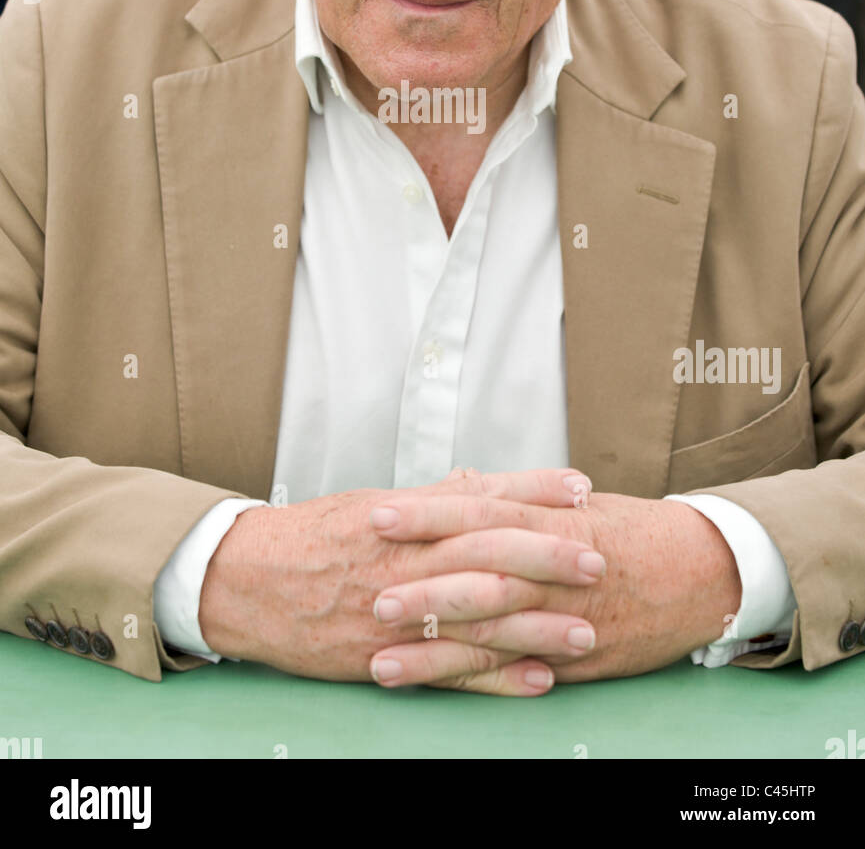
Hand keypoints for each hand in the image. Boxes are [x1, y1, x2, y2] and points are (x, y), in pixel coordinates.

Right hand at [198, 467, 602, 694]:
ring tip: (587, 630)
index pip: (480, 500)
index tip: (578, 488)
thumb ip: (430, 499)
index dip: (531, 493)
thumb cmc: (309, 538)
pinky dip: (496, 678)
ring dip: (537, 627)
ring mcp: (398, 614)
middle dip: (548, 558)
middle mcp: (406, 564)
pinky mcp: (386, 656)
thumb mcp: (371, 506)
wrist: (245, 582)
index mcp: (405, 519)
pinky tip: (537, 679)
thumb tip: (477, 480)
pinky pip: (450, 671)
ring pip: (478, 620)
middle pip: (488, 557)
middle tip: (598, 557)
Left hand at [371, 492, 741, 689]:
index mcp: (551, 518)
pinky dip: (476, 679)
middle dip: (422, 583)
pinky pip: (517, 668)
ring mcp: (564, 615)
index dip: (428, 513)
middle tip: (369, 589)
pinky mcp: (573, 655)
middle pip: (480, 572)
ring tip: (380, 653)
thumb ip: (513, 496)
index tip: (378, 513)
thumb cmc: (632, 532)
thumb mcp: (574, 502)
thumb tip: (460, 480)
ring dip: (434, 644)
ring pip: (492, 629)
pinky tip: (436, 685)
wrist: (703, 571)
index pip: (480, 510)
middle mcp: (555, 567)